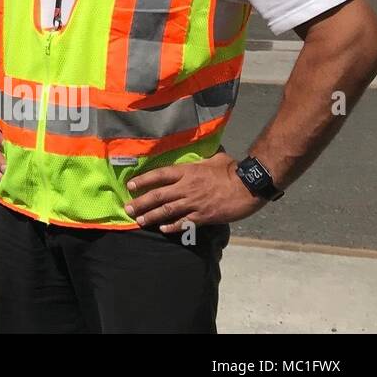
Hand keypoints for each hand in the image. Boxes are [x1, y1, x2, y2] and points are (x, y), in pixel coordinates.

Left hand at [125, 150, 265, 232]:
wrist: (249, 187)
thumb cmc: (232, 170)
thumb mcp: (214, 157)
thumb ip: (203, 156)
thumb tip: (202, 147)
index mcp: (187, 171)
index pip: (159, 175)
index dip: (143, 180)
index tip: (131, 186)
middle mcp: (187, 187)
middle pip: (158, 195)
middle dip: (141, 202)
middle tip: (128, 209)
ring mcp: (194, 203)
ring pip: (167, 210)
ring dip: (152, 216)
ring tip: (140, 220)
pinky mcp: (204, 216)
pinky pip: (184, 222)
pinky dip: (172, 226)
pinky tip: (163, 229)